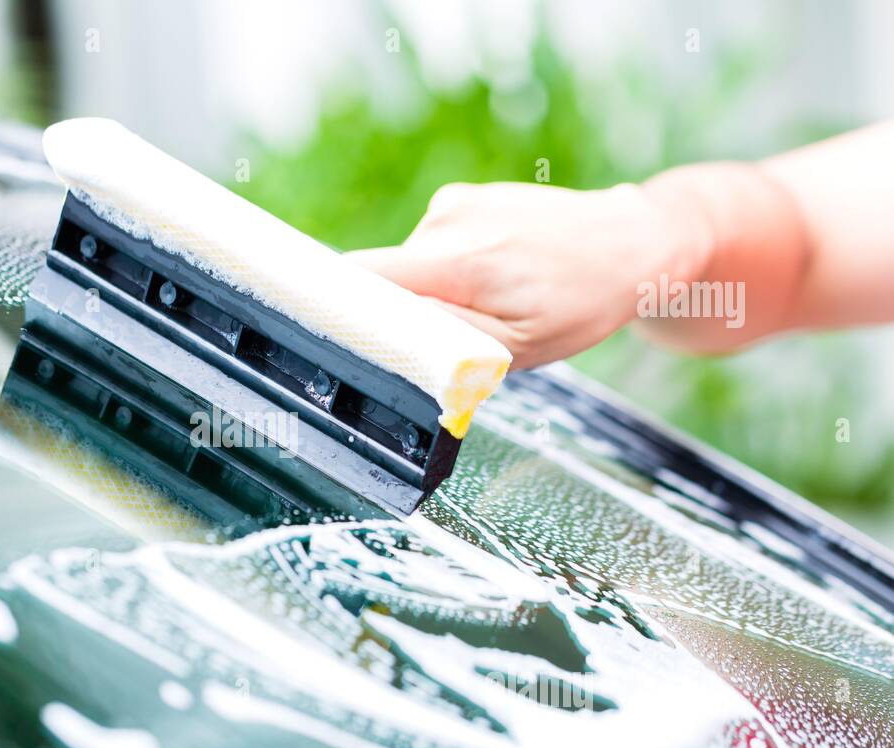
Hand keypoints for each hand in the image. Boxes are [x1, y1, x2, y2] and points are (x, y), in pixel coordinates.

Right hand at [347, 180, 706, 367]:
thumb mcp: (520, 345)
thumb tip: (389, 337)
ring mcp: (454, 203)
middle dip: (408, 312)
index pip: (359, 276)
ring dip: (438, 292)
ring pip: (411, 266)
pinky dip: (452, 270)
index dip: (332, 302)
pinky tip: (499, 274)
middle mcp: (447, 222)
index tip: (320, 325)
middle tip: (462, 330)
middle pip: (385, 280)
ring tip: (496, 298)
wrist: (632, 243)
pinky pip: (432, 247)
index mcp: (460, 261)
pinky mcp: (462, 197)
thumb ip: (448, 340)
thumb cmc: (583, 302)